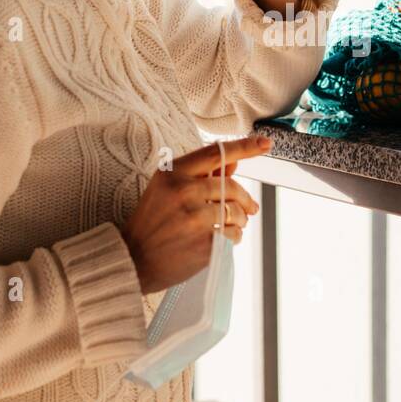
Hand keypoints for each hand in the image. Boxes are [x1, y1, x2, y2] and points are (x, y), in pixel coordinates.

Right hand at [118, 136, 272, 294]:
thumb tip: (235, 162)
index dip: (245, 147)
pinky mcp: (203, 243)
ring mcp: (194, 218)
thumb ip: (201, 175)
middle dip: (245, 199)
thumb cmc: (153, 221)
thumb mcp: (168, 189)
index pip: (216, 153)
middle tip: (250, 208)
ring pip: (236, 212)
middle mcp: (183, 191)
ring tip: (234, 224)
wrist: (134, 259)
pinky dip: (234, 237)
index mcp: (173, 173)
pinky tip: (223, 238)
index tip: (266, 142)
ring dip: (241, 219)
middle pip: (232, 186)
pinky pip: (234, 234)